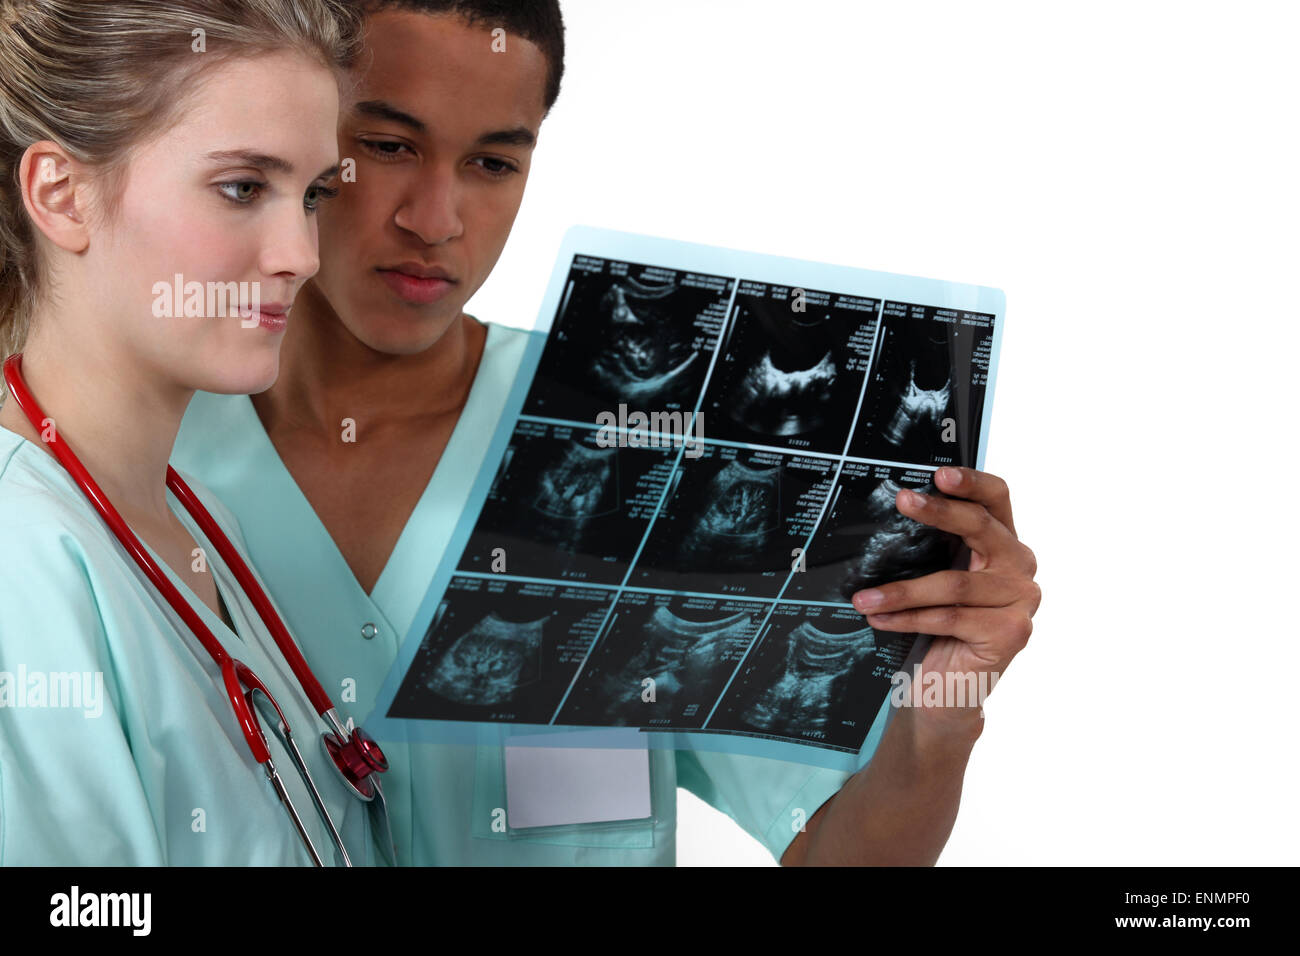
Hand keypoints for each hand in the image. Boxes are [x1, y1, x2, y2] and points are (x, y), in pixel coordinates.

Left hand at [851, 466, 1039, 725]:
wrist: (947, 690)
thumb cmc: (939, 629)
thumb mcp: (937, 578)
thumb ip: (935, 548)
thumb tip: (896, 512)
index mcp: (1004, 545)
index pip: (997, 499)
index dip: (972, 483)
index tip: (939, 473)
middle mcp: (1020, 568)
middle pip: (981, 528)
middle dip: (939, 513)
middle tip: (902, 500)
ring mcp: (1020, 601)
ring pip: (954, 583)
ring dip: (901, 589)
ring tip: (864, 596)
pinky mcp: (1011, 633)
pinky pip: (949, 617)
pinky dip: (908, 617)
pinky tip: (879, 618)